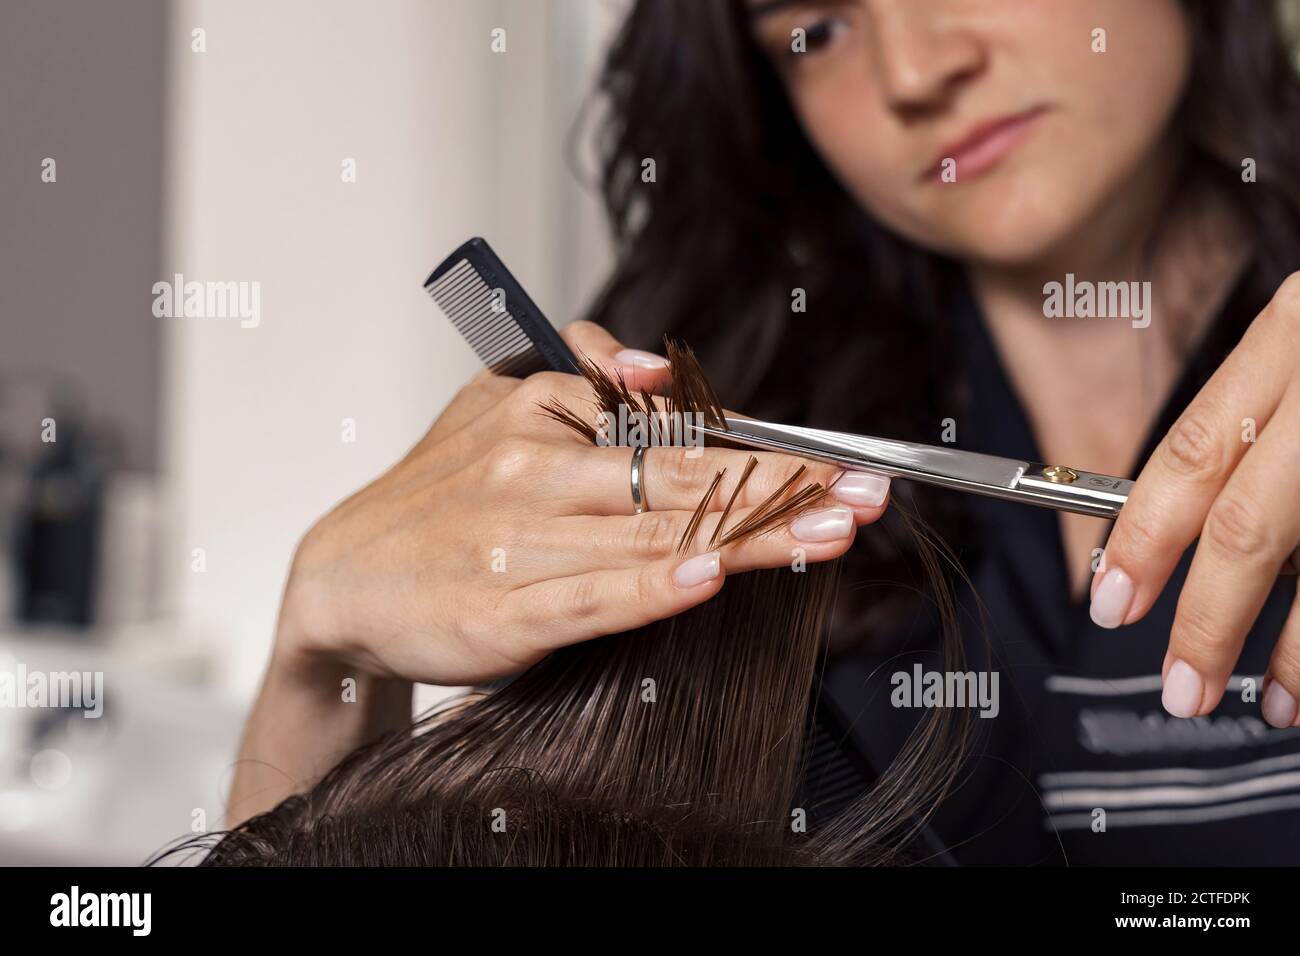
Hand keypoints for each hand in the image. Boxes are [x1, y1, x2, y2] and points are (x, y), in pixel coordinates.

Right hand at [273, 321, 891, 687]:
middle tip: (864, 494)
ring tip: (827, 536)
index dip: (766, 451)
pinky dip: (654, 586)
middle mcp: (532, 471)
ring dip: (750, 537)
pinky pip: (592, 597)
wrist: (343, 574)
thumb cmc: (440, 496)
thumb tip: (654, 368)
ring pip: (652, 536)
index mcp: (539, 416)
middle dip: (783, 488)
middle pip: (680, 479)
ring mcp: (518, 545)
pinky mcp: (502, 612)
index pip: (673, 435)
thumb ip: (577, 375)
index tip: (839, 463)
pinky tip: (711, 576)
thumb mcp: (495, 402)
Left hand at [1090, 272, 1299, 725]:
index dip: (1144, 537)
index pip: (1193, 451)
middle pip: (1253, 521)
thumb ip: (1259, 432)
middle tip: (1179, 687)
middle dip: (1207, 618)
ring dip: (1296, 652)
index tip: (1110, 599)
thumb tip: (1190, 541)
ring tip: (1271, 704)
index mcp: (1293, 335)